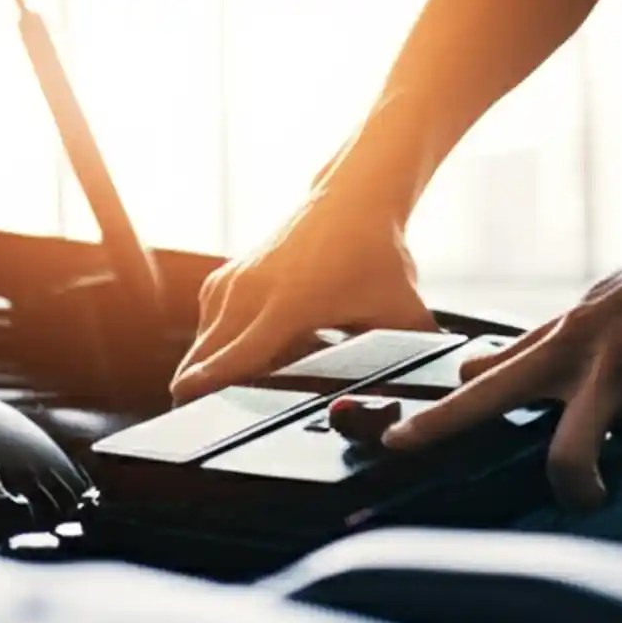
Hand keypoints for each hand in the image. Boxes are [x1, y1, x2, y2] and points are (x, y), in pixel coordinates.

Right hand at [170, 190, 436, 403]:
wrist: (352, 196)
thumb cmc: (377, 255)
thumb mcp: (401, 313)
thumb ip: (412, 358)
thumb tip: (435, 403)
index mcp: (288, 306)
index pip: (233, 358)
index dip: (207, 389)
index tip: (186, 414)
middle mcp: (249, 293)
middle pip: (203, 359)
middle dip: (203, 395)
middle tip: (216, 426)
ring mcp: (231, 282)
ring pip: (204, 346)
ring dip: (217, 371)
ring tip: (255, 381)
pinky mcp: (223, 278)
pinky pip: (208, 327)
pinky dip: (220, 347)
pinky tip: (254, 351)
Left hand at [382, 221, 621, 508]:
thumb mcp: (585, 309)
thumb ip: (527, 348)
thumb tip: (470, 368)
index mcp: (564, 344)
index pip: (486, 388)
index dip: (440, 422)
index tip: (396, 444)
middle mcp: (601, 357)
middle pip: (567, 456)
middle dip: (581, 491)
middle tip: (594, 490)